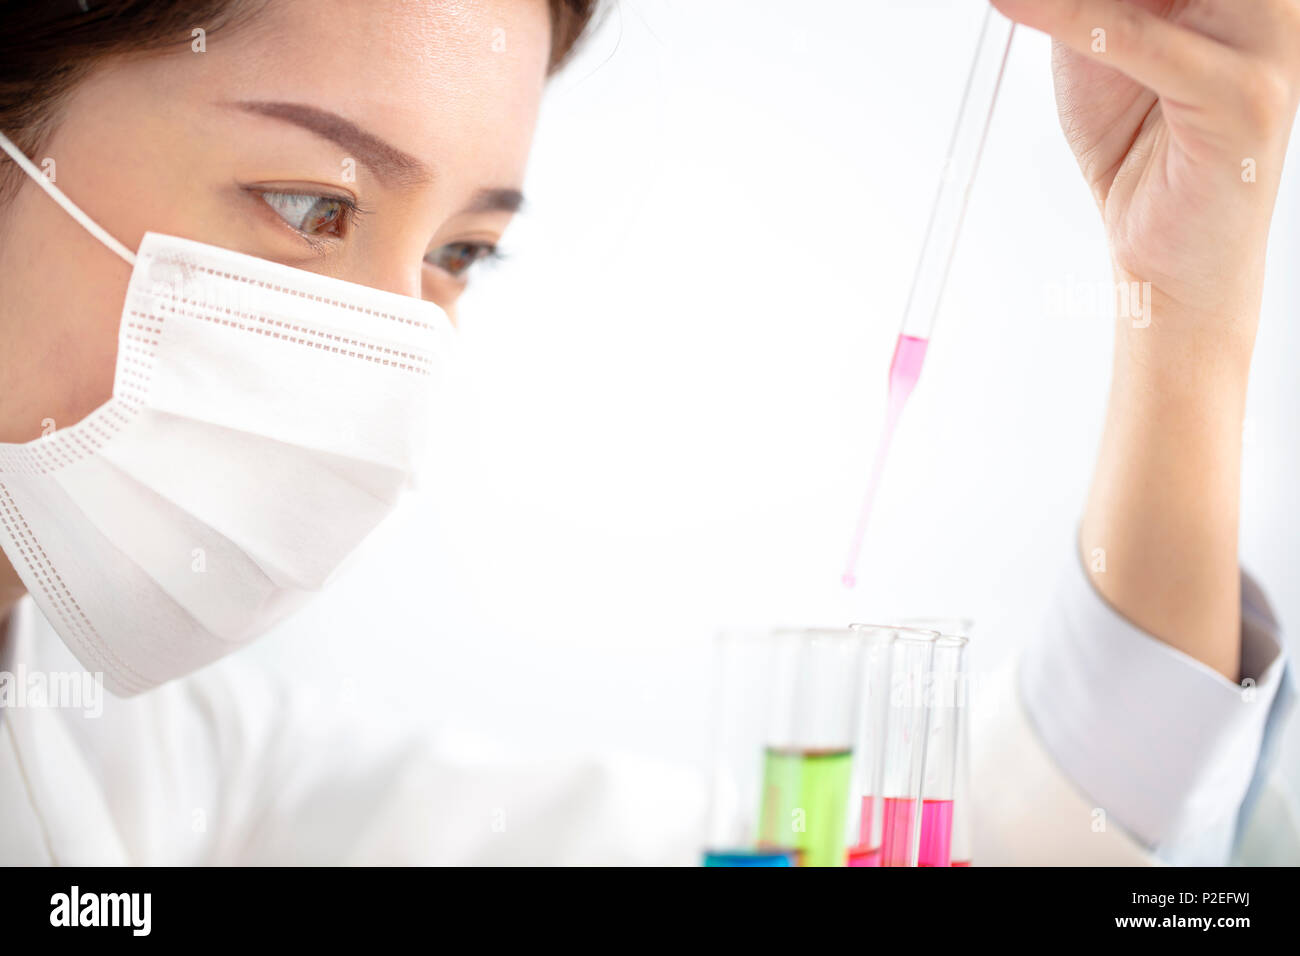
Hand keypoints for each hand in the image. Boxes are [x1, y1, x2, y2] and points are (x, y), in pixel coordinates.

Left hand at [991, 0, 1299, 679]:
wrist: (1176, 318)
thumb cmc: (1138, 210)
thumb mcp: (1097, 100)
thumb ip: (1079, 28)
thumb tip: (1015, 2)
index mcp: (1213, 21)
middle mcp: (1254, 36)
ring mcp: (1261, 71)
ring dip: (1071, 6)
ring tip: (1003, 4)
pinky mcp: (1247, 119)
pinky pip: (1155, 47)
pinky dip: (1085, 27)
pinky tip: (1014, 9)